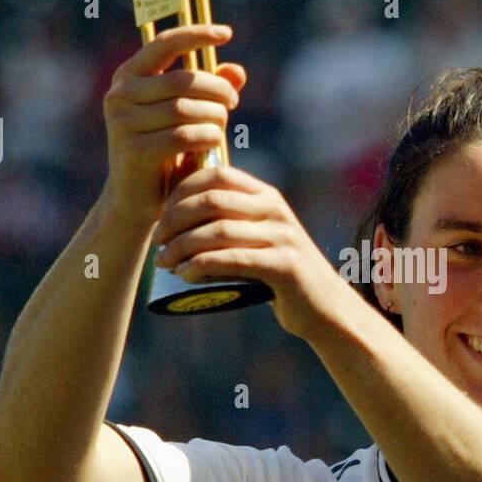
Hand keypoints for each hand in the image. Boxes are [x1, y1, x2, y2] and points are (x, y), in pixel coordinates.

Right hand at [101, 23, 245, 229]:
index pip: (164, 44)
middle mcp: (120, 94)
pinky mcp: (134, 150)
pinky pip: (185, 136)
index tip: (227, 32)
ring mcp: (123, 122)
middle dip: (217, 88)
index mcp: (128, 76)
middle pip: (184, 80)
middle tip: (234, 101)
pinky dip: (207, 137)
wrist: (136, 200)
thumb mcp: (188, 115)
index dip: (196, 35)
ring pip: (187, 109)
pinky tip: (213, 142)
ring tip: (221, 126)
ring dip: (215, 116)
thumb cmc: (165, 151)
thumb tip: (238, 70)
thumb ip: (210, 90)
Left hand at [151, 164, 351, 340]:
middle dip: (174, 219)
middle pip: (212, 200)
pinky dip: (202, 265)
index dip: (180, 190)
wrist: (324, 307)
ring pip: (218, 231)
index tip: (159, 215)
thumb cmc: (278, 274)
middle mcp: (275, 210)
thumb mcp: (259, 238)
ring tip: (164, 261)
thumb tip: (174, 214)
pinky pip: (233, 260)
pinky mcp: (285, 266)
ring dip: (182, 245)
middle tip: (156, 241)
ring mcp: (282, 237)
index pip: (216, 174)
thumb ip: (231, 222)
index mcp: (266, 196)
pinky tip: (184, 274)